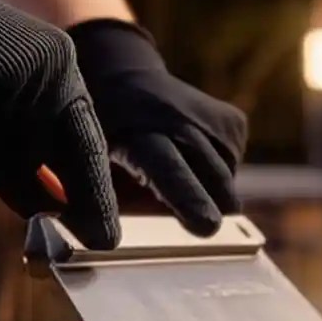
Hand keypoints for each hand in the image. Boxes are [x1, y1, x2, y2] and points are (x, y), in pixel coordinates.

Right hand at [0, 0, 118, 248]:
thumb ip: (16, 145)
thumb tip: (51, 204)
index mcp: (58, 66)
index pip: (86, 140)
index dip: (94, 191)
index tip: (105, 236)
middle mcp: (51, 63)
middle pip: (57, 157)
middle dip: (56, 201)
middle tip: (83, 239)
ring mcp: (22, 66)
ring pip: (2, 158)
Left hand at [67, 20, 247, 235]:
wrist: (124, 76)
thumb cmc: (101, 132)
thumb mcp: (87, 159)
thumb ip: (98, 199)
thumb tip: (104, 244)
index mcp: (138, 132)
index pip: (169, 168)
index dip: (189, 199)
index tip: (206, 227)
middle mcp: (181, 121)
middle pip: (213, 179)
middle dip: (212, 208)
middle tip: (201, 226)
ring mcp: (211, 118)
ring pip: (227, 181)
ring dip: (210, 194)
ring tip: (181, 179)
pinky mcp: (233, 121)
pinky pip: (234, 169)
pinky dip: (217, 177)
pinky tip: (193, 162)